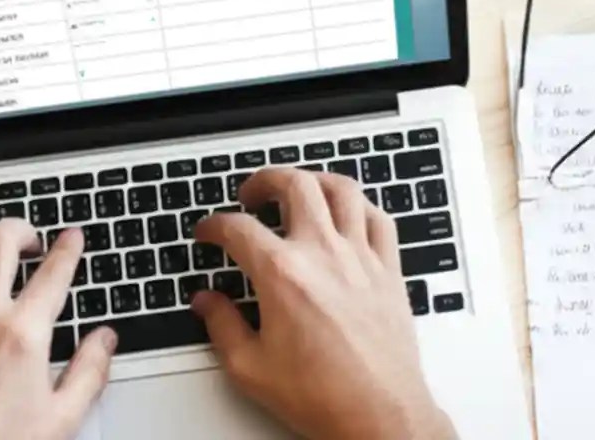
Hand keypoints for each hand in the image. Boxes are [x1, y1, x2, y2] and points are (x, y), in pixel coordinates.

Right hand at [191, 168, 454, 439]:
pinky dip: (359, 206)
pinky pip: (378, 218)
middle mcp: (323, 254)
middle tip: (250, 195)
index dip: (214, 226)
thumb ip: (221, 325)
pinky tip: (347, 213)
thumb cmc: (322, 396)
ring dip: (314, 179)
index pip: (237, 228)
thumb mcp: (250, 368)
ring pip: (341, 189)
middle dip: (264, 180)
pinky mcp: (388, 270)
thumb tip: (207, 302)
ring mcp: (360, 258)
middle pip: (293, 185)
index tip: (209, 233)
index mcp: (282, 274)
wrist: (379, 415)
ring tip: (298, 188)